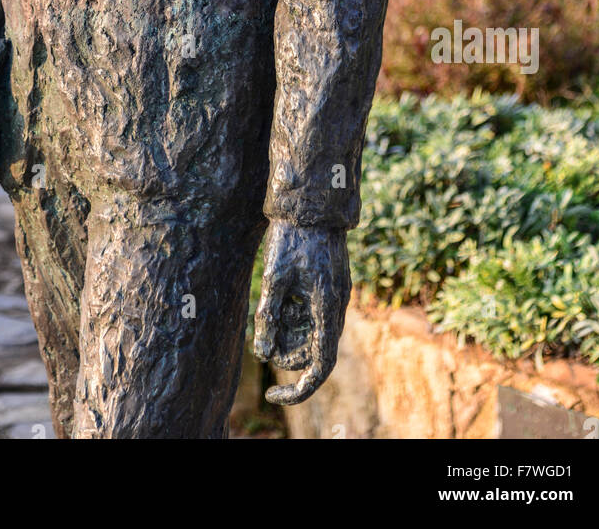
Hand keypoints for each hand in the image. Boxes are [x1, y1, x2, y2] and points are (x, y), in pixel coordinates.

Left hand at [254, 219, 350, 405]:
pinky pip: (313, 313)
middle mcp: (336, 307)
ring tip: (272, 299)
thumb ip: (268, 316)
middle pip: (312, 350)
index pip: (319, 366)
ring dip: (289, 328)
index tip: (273, 395)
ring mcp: (335, 297)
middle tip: (262, 333)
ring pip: (312, 332)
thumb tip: (262, 353)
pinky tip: (281, 289)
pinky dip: (295, 312)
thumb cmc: (292, 238)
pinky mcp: (330, 286)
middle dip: (286, 350)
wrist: (311, 202)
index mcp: (326, 308)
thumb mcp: (274, 276)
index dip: (299, 389)